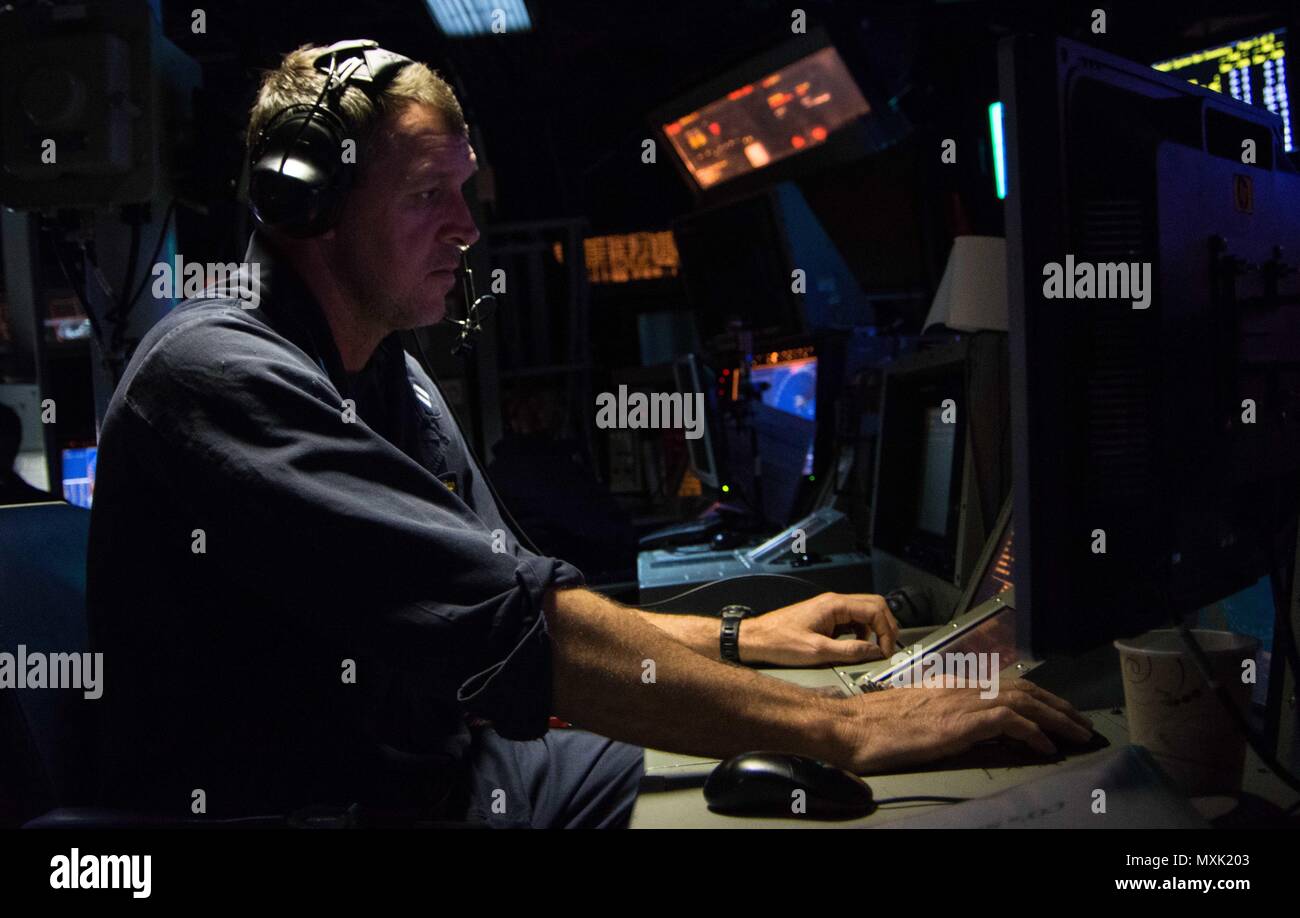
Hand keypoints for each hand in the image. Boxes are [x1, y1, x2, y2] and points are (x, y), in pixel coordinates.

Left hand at [739, 592, 900, 666]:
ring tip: (874, 650)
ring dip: (874, 629)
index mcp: (834, 605)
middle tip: (888, 647)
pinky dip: (861, 632)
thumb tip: (874, 652)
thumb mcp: (818, 651)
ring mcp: (830, 609)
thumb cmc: (779, 642)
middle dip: (886, 626)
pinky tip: (857, 646)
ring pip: (864, 612)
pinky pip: (852, 621)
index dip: (886, 631)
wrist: (756, 639)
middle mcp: (834, 602)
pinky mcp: (825, 618)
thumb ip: (850, 651)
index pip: (875, 609)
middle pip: (874, 605)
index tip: (886, 651)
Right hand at [829, 678, 1094, 772]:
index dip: (1037, 698)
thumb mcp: (915, 717)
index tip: (1056, 712)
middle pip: (1022, 688)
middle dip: (1057, 705)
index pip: (1005, 686)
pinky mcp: (957, 723)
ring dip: (1055, 717)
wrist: (848, 725)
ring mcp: (960, 704)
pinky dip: (1031, 732)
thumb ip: (941, 718)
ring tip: (1076, 733)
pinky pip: (1007, 722)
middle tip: (1081, 723)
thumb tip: (962, 729)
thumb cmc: (872, 725)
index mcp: (951, 689)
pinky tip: (1045, 746)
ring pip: (1022, 700)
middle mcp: (960, 690)